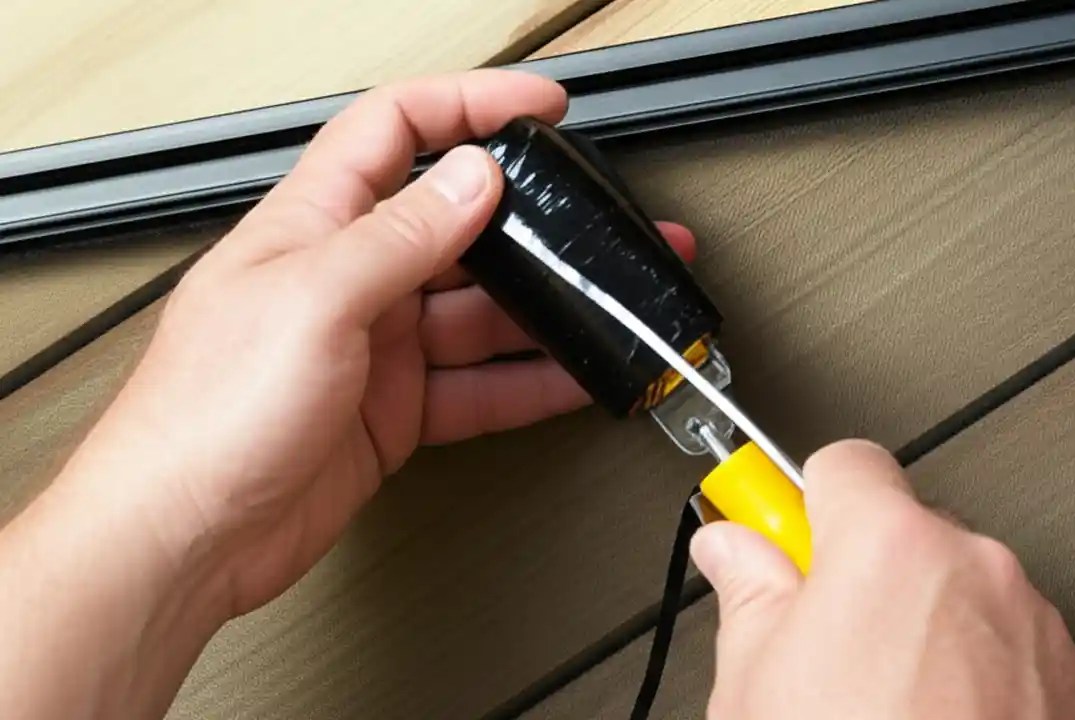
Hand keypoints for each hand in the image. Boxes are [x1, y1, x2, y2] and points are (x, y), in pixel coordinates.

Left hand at [54, 69, 695, 616]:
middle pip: (457, 229)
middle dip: (531, 225)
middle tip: (592, 229)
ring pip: (479, 313)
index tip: (537, 110)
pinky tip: (572, 377)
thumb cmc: (204, 416)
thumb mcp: (311, 301)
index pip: (396, 131)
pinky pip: (479, 385)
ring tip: (603, 307)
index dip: (469, 106)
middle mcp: (349, 279)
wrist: (185, 537)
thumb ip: (399, 236)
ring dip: (544, 311)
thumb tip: (470, 178)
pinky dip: (528, 383)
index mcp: (314, 225)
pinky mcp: (394, 411)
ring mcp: (375, 348)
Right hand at [690, 440, 1074, 719]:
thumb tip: (732, 552)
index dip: (804, 501)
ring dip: (923, 623)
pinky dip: (975, 670)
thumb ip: (748, 591)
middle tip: (822, 636)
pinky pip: (1009, 643)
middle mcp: (976, 569)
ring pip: (960, 588)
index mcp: (890, 547)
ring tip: (879, 701)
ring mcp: (1033, 627)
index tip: (782, 529)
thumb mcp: (754, 683)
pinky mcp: (1072, 682)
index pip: (844, 464)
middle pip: (905, 528)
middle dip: (863, 571)